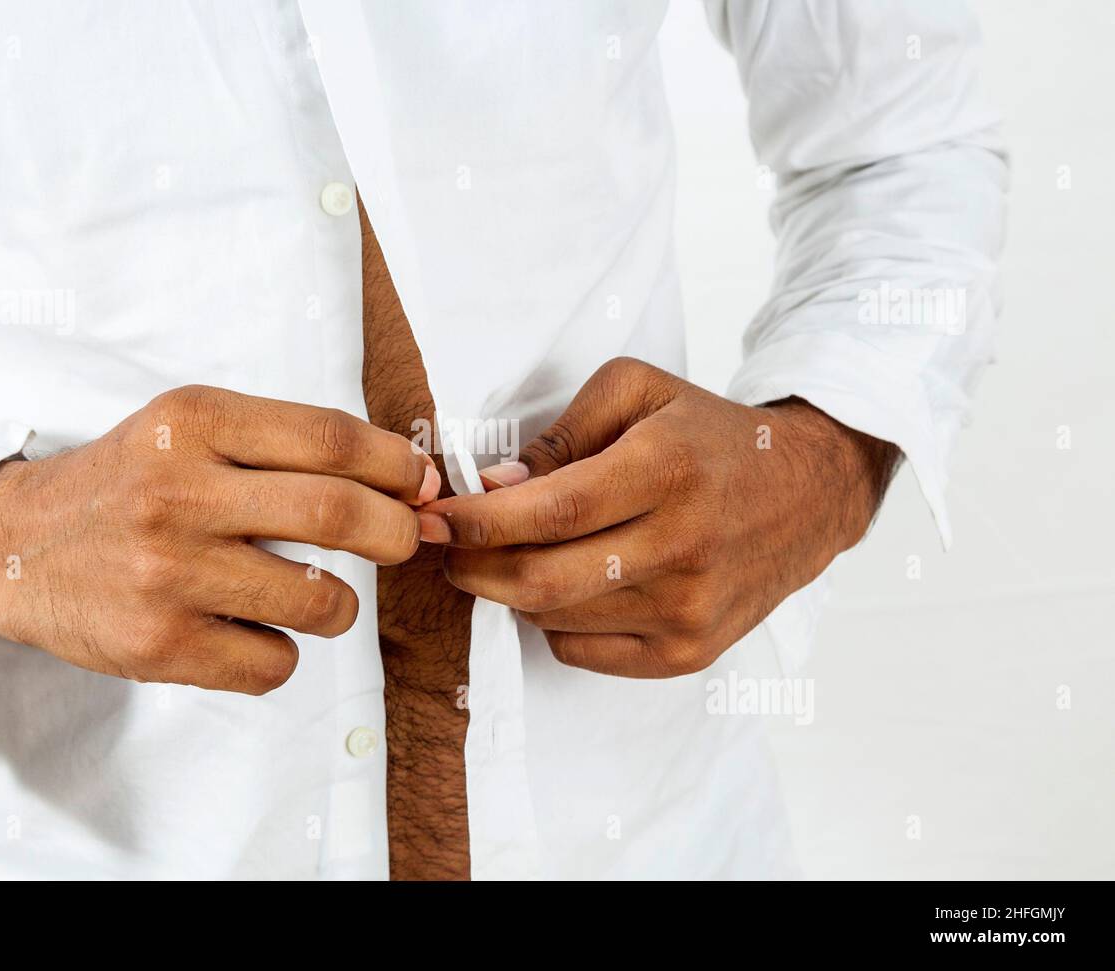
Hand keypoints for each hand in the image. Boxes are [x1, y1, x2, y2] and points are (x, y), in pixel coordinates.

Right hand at [0, 386, 438, 693]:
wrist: (12, 546)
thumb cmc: (126, 484)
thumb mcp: (189, 429)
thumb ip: (284, 444)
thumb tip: (406, 480)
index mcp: (193, 423)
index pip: (332, 439)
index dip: (398, 465)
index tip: (420, 484)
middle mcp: (178, 493)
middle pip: (339, 514)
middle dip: (397, 533)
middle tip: (405, 540)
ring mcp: (166, 574)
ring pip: (320, 600)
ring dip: (344, 604)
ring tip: (318, 595)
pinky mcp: (157, 645)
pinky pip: (275, 663)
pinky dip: (286, 653)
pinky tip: (254, 631)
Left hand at [417, 358, 898, 676]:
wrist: (805, 494)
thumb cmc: (708, 436)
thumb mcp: (639, 392)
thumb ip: (561, 436)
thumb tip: (495, 488)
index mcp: (666, 470)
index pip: (548, 512)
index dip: (475, 522)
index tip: (432, 520)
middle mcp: (682, 547)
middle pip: (540, 581)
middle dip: (471, 568)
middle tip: (448, 548)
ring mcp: (688, 610)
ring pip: (553, 617)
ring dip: (512, 589)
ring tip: (515, 554)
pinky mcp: (689, 651)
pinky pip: (581, 650)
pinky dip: (554, 619)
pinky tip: (571, 582)